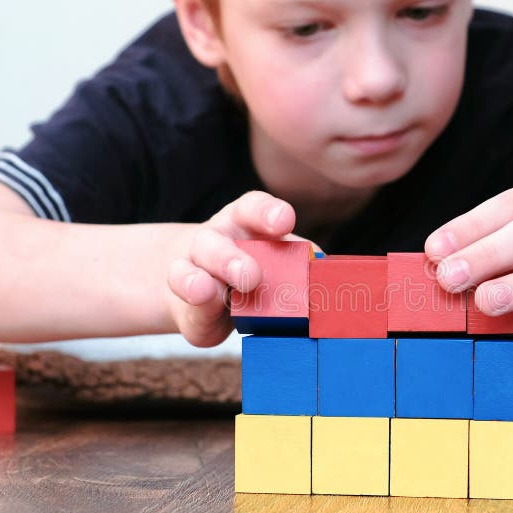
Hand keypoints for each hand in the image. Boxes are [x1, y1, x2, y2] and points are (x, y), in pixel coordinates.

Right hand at [166, 190, 313, 346]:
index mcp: (245, 223)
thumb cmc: (257, 267)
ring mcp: (191, 268)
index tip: (284, 221)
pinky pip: (182, 302)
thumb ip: (300, 267)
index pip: (252, 209)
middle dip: (232, 260)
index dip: (268, 212)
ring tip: (208, 290)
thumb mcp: (280, 262)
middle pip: (215, 243)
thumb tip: (330, 277)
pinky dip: (193, 303)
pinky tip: (200, 301)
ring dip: (199, 283)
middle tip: (250, 277)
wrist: (207, 286)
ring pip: (187, 270)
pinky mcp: (185, 303)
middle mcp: (215, 240)